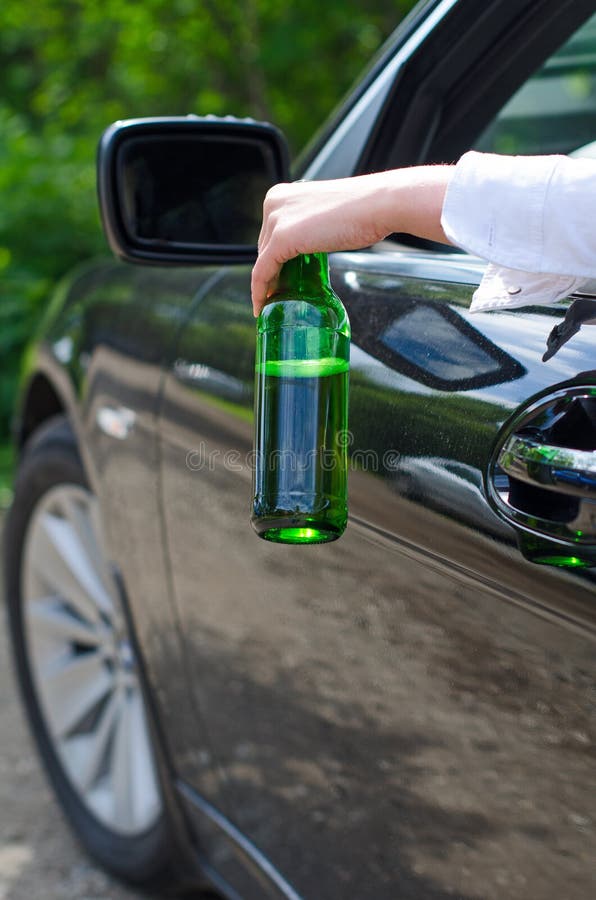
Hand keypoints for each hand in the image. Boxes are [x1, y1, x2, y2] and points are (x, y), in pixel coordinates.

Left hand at [251, 166, 452, 314]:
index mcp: (281, 194)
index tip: (273, 280)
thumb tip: (311, 244)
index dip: (270, 260)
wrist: (378, 205)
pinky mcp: (281, 239)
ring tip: (272, 304)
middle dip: (270, 273)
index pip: (269, 234)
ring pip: (263, 261)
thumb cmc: (362, 210)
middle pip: (264, 248)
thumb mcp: (325, 215)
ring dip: (266, 285)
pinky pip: (263, 272)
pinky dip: (261, 292)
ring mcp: (275, 220)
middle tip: (276, 295)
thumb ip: (310, 226)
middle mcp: (273, 203)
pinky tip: (263, 306)